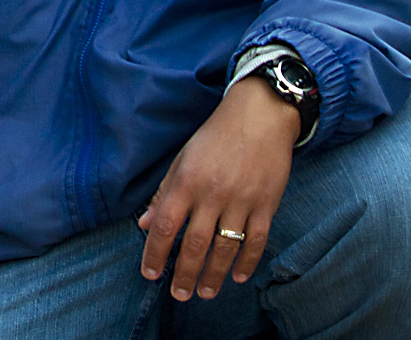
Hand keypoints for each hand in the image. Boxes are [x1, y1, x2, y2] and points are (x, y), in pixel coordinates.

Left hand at [137, 76, 299, 301]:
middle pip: (194, 244)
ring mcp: (242, 200)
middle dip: (184, 274)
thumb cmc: (215, 136)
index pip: (164, 226)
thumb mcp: (182, 159)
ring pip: (225, 248)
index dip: (155, 254)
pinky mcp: (267, 204)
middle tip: (179, 295)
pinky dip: (247, 263)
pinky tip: (237, 277)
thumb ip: (164, 193)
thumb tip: (144, 225)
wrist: (259, 115)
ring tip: (205, 292)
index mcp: (187, 181)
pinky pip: (256, 241)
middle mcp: (212, 193)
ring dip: (213, 275)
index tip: (150, 274)